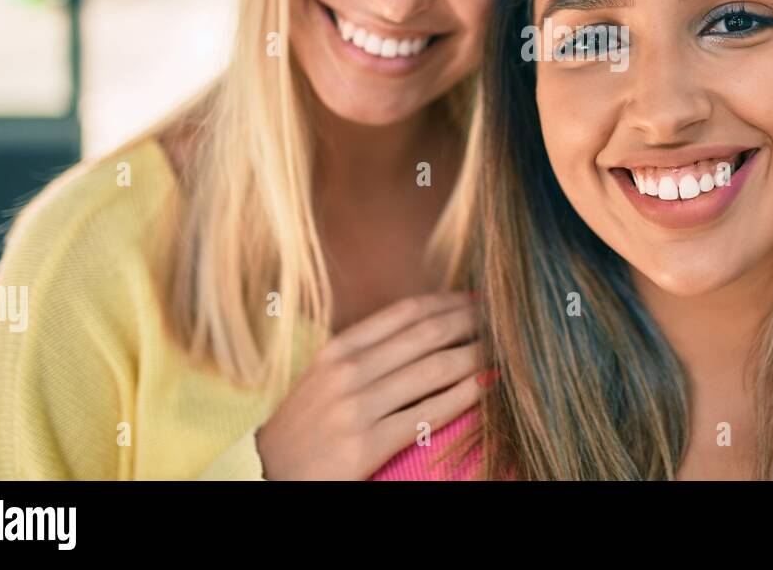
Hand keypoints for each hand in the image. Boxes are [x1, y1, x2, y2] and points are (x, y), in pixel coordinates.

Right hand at [255, 291, 485, 478]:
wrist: (269, 473)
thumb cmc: (307, 425)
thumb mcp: (326, 375)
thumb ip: (368, 351)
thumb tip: (426, 326)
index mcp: (338, 349)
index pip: (405, 312)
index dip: (447, 301)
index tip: (475, 297)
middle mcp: (347, 371)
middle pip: (425, 335)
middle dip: (470, 322)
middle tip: (502, 318)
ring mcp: (357, 407)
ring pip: (433, 371)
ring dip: (475, 356)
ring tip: (503, 349)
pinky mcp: (366, 444)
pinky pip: (429, 413)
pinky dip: (465, 397)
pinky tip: (487, 387)